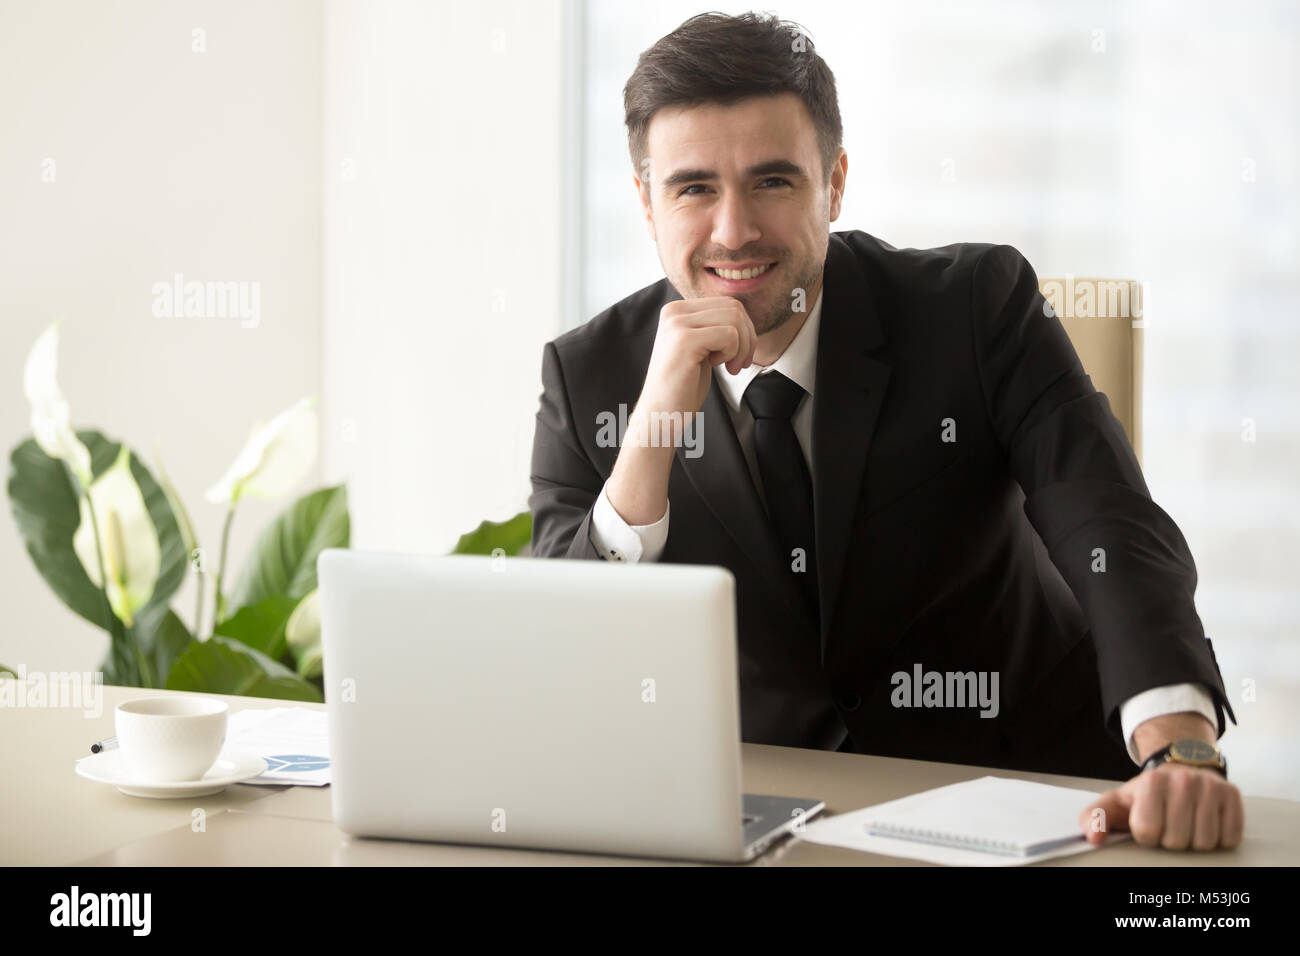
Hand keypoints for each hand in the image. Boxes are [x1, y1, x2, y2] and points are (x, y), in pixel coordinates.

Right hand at [638, 296, 756, 418]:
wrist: (661, 413)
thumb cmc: (683, 386)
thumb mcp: (701, 346)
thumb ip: (714, 326)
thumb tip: (743, 314)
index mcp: (677, 310)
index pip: (728, 303)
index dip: (744, 329)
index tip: (738, 355)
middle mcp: (674, 312)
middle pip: (734, 308)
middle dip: (747, 338)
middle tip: (738, 364)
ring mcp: (677, 324)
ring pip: (734, 319)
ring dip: (741, 347)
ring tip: (729, 367)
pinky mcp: (684, 340)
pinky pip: (729, 335)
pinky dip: (732, 353)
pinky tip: (716, 366)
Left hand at [1078, 764, 1244, 850]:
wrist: (1180, 771)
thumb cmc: (1145, 796)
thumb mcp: (1114, 804)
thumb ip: (1095, 819)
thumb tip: (1093, 839)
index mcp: (1151, 782)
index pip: (1148, 832)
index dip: (1146, 836)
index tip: (1148, 824)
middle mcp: (1183, 780)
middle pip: (1178, 841)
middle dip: (1171, 840)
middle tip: (1169, 825)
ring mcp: (1210, 786)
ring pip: (1205, 843)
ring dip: (1194, 841)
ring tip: (1186, 824)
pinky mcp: (1232, 794)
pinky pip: (1230, 838)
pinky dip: (1219, 839)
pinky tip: (1207, 823)